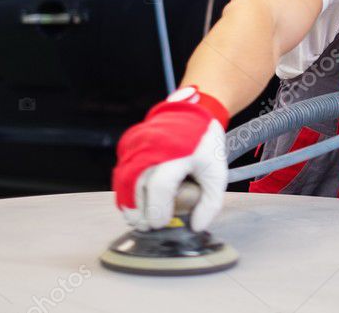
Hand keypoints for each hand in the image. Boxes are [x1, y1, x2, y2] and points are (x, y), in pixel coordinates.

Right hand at [112, 86, 228, 230]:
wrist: (193, 112)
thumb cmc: (205, 144)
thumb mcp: (217, 172)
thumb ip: (210, 202)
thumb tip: (196, 226)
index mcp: (176, 153)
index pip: (159, 187)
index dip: (157, 211)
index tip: (161, 224)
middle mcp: (152, 147)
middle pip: (137, 187)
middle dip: (139, 212)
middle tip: (147, 227)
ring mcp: (137, 144)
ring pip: (124, 181)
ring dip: (129, 204)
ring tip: (139, 219)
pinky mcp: (129, 144)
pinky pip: (121, 172)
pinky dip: (125, 190)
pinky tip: (134, 202)